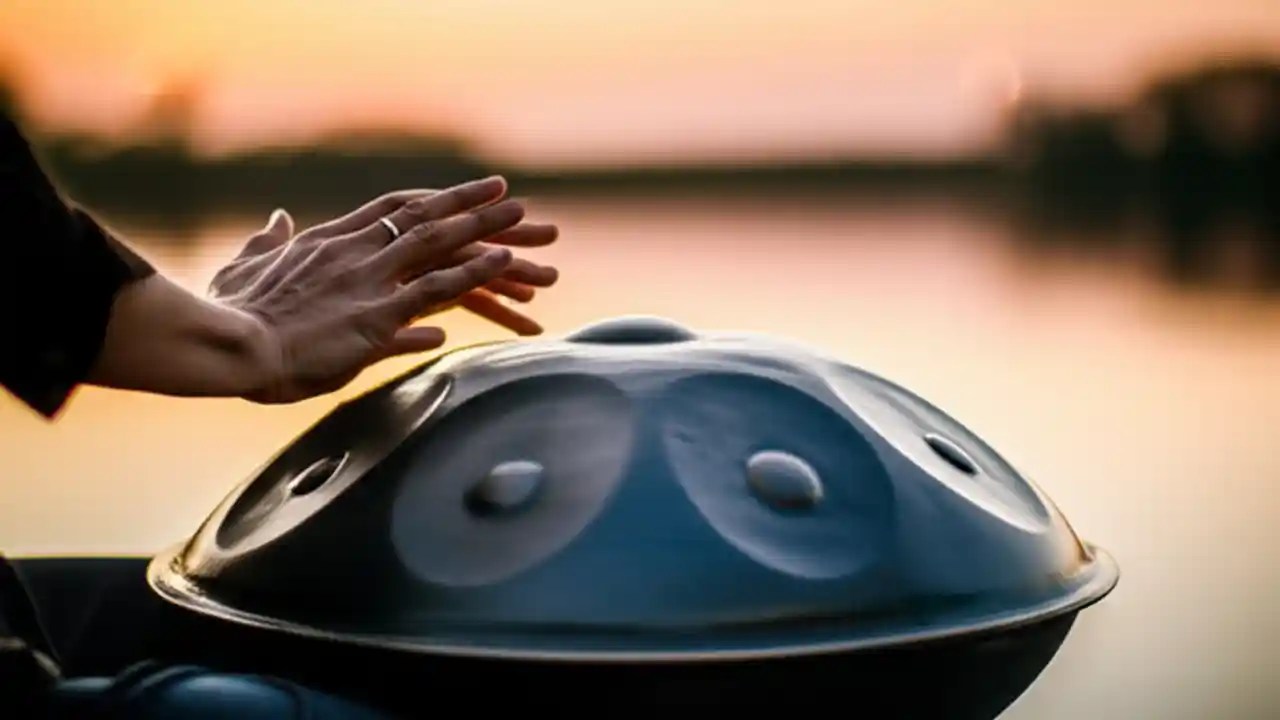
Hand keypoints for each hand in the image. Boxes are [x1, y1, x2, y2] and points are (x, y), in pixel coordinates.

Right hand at [210, 176, 559, 402]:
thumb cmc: (230, 313)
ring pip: (439, 246)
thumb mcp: (244, 268)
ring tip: (523, 222)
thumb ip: (267, 242)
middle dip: (469, 205)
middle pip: (424, 218)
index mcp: (326, 240)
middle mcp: (354, 252)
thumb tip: (277, 220)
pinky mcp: (377, 316)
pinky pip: (437, 290)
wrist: (229, 344)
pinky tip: (504, 266)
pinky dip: (473, 275)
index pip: (389, 210)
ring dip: (484, 231)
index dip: (429, 199)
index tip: (454, 192)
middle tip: (507, 195)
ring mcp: (368, 281)